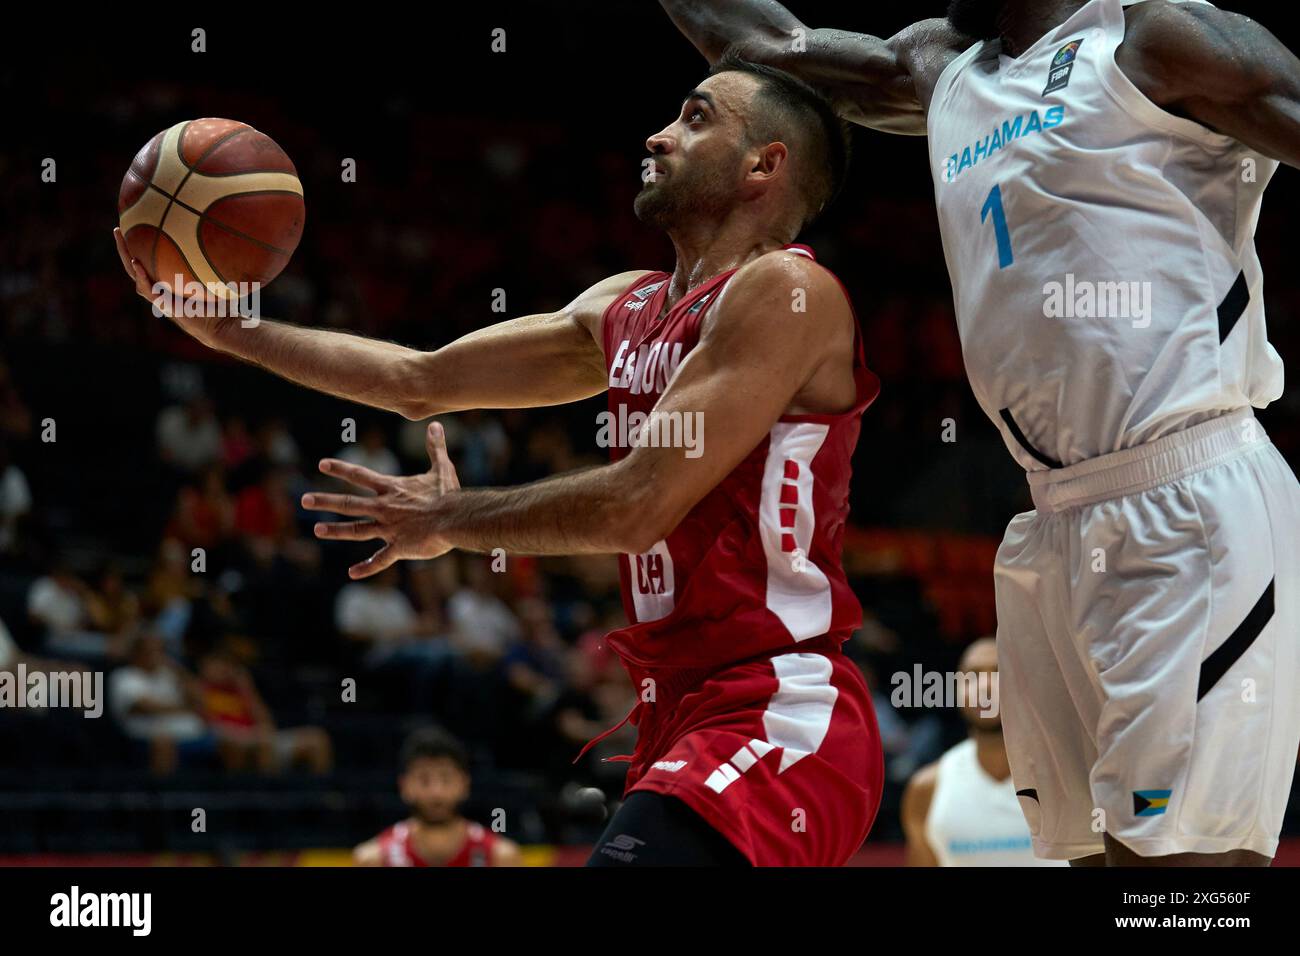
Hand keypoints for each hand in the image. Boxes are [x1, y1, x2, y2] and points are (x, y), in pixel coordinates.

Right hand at [112, 227, 224, 343]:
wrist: (223, 326)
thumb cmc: (222, 302)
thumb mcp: (213, 278)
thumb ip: (210, 262)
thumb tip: (218, 237)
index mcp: (169, 283)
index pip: (148, 263)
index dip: (139, 248)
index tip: (133, 228)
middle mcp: (162, 290)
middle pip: (135, 266)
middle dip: (124, 248)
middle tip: (117, 230)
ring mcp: (161, 298)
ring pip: (135, 276)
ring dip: (126, 258)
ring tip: (120, 240)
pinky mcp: (165, 306)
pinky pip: (148, 290)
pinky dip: (142, 277)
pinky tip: (137, 263)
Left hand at [303, 422, 460, 578]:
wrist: (455, 519)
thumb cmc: (449, 494)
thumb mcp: (441, 468)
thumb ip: (435, 447)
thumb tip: (436, 425)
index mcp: (393, 489)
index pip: (360, 475)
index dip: (341, 469)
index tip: (322, 465)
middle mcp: (385, 507)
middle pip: (349, 503)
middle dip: (325, 501)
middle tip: (304, 500)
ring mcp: (390, 528)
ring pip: (357, 529)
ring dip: (336, 531)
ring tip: (317, 530)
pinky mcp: (399, 547)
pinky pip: (380, 559)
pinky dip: (367, 567)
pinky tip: (352, 573)